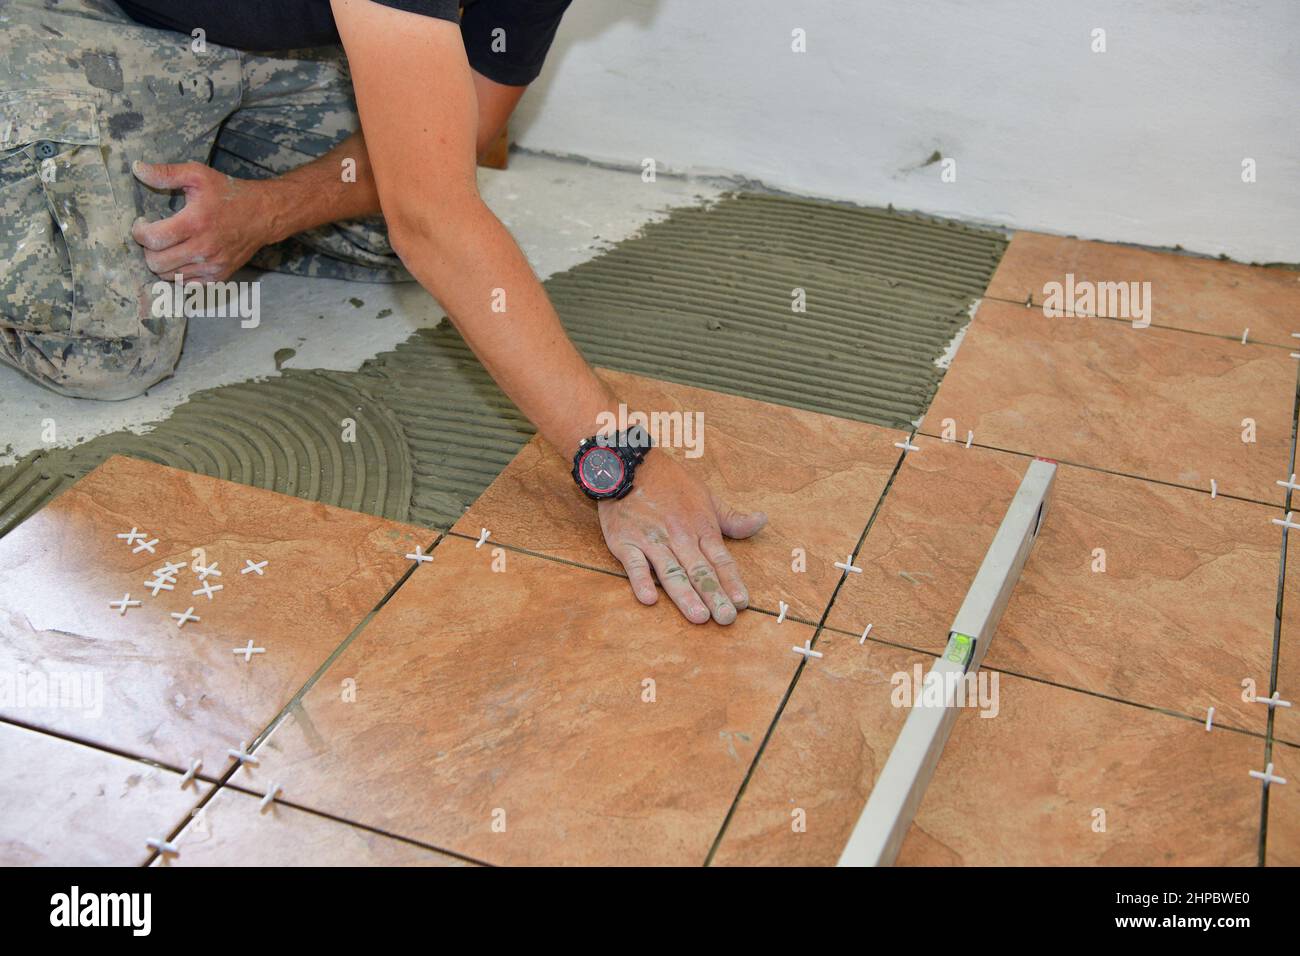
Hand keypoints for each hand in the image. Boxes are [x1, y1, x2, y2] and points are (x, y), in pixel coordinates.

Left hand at [129, 161, 275, 280]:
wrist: (263, 215)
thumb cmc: (228, 193)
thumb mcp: (198, 174)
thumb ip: (166, 173)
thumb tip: (138, 169)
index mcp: (195, 223)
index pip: (153, 239)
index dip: (139, 232)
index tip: (142, 223)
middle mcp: (203, 248)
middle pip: (157, 262)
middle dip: (148, 249)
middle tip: (154, 236)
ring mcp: (212, 265)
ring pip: (169, 276)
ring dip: (162, 262)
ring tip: (168, 247)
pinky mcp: (219, 275)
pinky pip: (187, 284)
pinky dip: (179, 273)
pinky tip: (182, 258)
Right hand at [598, 451, 766, 624]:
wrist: (629, 463)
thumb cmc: (671, 482)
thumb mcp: (707, 496)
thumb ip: (732, 518)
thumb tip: (762, 521)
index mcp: (701, 528)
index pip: (721, 560)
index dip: (732, 582)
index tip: (742, 603)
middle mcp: (679, 536)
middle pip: (700, 571)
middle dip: (714, 596)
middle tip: (726, 619)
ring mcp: (652, 540)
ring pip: (671, 572)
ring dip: (685, 595)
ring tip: (698, 616)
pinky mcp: (625, 542)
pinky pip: (634, 564)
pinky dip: (641, 581)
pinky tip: (649, 599)